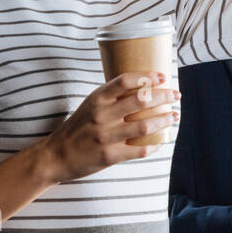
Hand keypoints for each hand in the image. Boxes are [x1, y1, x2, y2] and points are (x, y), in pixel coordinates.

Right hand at [37, 71, 180, 183]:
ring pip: (144, 126)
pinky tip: (161, 141)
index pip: (125, 81)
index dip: (147, 76)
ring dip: (164, 120)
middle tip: (176, 94)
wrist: (55, 156)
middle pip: (141, 100)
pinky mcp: (109, 156)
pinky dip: (154, 146)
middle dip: (164, 96)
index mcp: (97, 99)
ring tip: (175, 115)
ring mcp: (106, 137)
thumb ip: (111, 97)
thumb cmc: (77, 127)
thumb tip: (142, 87)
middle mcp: (102, 116)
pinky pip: (139, 150)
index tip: (162, 76)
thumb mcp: (90, 105)